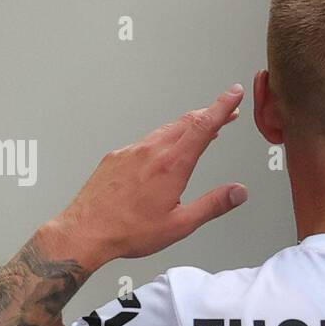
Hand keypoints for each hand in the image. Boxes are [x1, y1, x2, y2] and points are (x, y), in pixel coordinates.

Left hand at [48, 85, 248, 270]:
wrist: (86, 231)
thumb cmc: (128, 231)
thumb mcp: (180, 224)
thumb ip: (213, 205)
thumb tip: (238, 193)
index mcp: (171, 165)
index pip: (204, 126)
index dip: (223, 107)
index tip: (234, 94)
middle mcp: (151, 152)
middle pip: (186, 122)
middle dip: (210, 114)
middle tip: (226, 112)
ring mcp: (132, 151)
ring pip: (166, 129)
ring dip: (188, 126)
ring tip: (201, 131)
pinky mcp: (117, 157)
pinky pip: (146, 140)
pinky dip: (164, 138)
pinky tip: (164, 150)